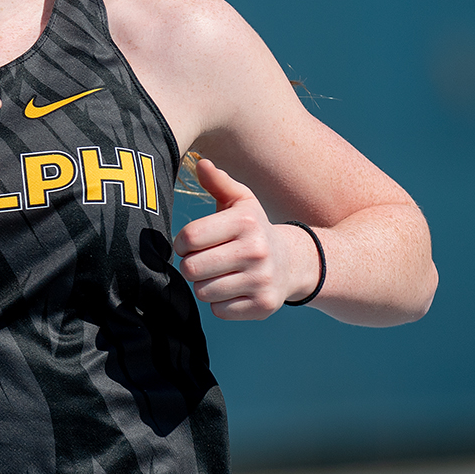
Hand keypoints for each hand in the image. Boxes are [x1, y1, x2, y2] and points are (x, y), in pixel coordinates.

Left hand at [173, 158, 320, 319]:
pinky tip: (230, 289)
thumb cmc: (253, 229)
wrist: (293, 262)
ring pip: (203, 291)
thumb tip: (200, 162)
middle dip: (190, 265)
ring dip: (203, 285)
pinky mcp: (263, 306)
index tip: (190, 243)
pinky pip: (218, 310)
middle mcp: (256, 251)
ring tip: (216, 274)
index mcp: (245, 222)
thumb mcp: (241, 202)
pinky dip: (218, 303)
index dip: (182, 242)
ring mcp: (261, 280)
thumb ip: (218, 182)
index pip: (189, 236)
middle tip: (201, 261)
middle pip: (192, 268)